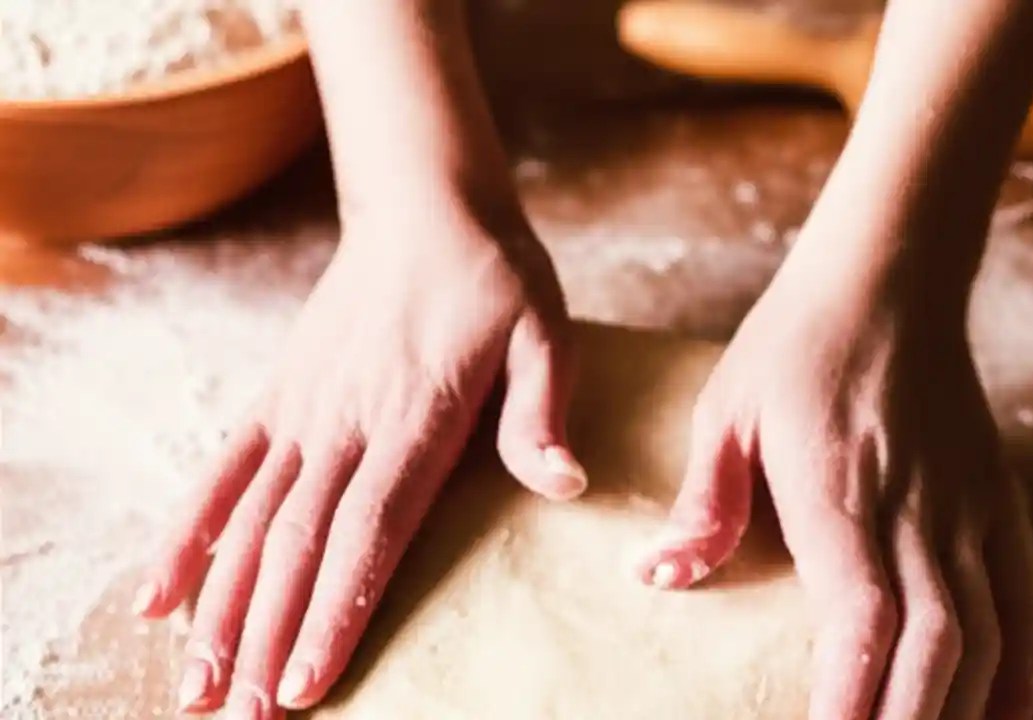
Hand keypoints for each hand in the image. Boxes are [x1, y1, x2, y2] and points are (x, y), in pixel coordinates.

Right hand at [133, 208, 584, 717]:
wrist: (425, 207)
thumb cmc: (494, 276)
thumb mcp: (543, 332)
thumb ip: (540, 413)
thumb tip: (563, 484)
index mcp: (417, 418)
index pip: (368, 532)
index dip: (335, 611)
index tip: (308, 684)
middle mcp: (346, 423)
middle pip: (298, 545)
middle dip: (270, 636)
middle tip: (246, 718)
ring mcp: (302, 411)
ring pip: (249, 522)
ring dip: (222, 607)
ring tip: (199, 686)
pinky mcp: (278, 397)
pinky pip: (220, 473)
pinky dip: (186, 536)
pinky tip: (158, 596)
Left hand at [637, 268, 1032, 718]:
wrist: (887, 278)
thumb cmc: (795, 344)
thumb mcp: (726, 412)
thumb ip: (704, 504)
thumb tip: (659, 578)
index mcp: (841, 492)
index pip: (862, 619)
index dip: (853, 699)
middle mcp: (919, 511)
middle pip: (936, 648)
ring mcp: (970, 510)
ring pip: (990, 639)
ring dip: (962, 713)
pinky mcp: (999, 504)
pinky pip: (1030, 605)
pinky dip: (1027, 674)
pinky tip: (1008, 719)